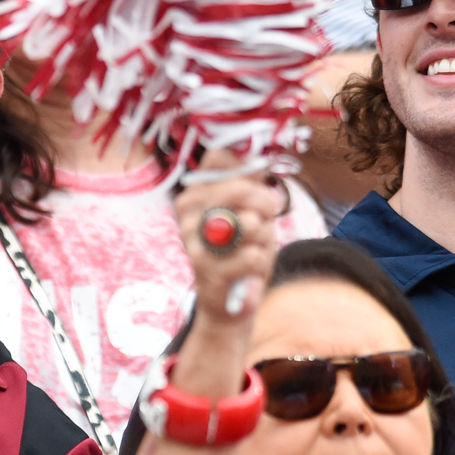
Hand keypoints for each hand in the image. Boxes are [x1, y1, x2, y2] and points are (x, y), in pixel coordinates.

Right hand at [174, 168, 282, 331]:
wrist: (230, 300)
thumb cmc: (241, 247)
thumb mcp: (249, 208)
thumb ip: (252, 181)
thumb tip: (259, 155)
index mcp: (194, 193)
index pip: (219, 157)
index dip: (249, 168)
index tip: (257, 183)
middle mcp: (188, 214)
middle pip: (240, 187)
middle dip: (264, 203)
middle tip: (266, 216)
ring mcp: (195, 243)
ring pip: (250, 222)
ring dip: (263, 236)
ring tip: (252, 245)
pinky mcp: (208, 271)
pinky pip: (253, 255)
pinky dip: (259, 261)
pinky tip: (248, 267)